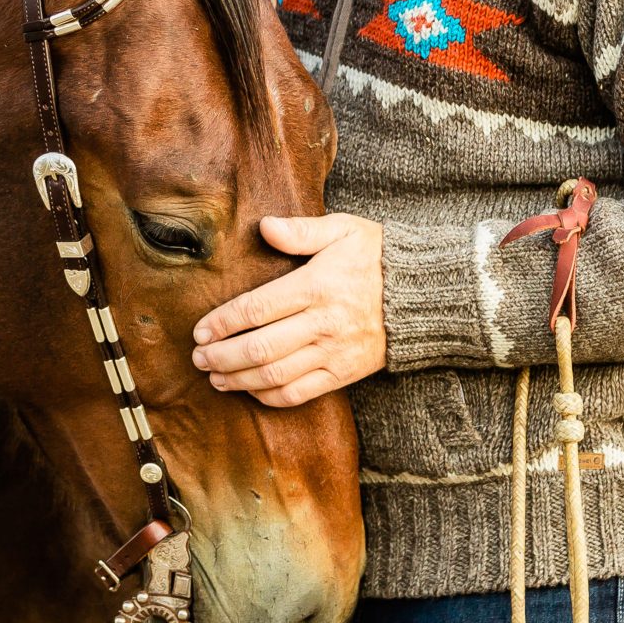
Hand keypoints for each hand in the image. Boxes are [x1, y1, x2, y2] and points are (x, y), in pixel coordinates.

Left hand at [192, 213, 385, 406]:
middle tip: (198, 358)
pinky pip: (300, 393)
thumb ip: (301, 230)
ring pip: (275, 375)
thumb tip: (265, 226)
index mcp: (316, 286)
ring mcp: (333, 352)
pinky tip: (250, 390)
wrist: (425, 295)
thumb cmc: (379, 257)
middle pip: (259, 347)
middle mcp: (322, 323)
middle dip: (221, 356)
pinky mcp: (343, 374)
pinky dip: (270, 396)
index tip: (200, 331)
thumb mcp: (344, 230)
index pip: (257, 308)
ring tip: (215, 377)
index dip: (223, 323)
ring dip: (238, 379)